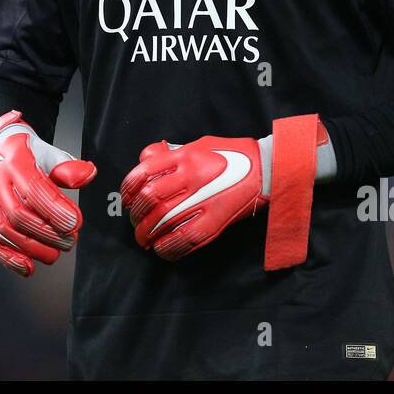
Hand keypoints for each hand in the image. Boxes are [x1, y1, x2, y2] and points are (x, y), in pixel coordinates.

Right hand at [0, 110, 96, 276]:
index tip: (76, 223)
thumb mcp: (53, 154)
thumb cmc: (34, 155)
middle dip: (47, 232)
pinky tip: (28, 268)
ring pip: (5, 230)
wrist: (5, 151)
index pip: (34, 189)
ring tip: (55, 254)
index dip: (55, 209)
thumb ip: (69, 167)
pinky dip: (9, 258)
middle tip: (71, 240)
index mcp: (16, 163)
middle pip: (18, 215)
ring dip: (32, 248)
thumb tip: (87, 175)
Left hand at [120, 135, 266, 261]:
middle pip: (150, 198)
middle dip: (136, 215)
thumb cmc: (231, 155)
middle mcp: (192, 175)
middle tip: (135, 223)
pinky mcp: (217, 220)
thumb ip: (170, 153)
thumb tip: (144, 161)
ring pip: (163, 220)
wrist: (266, 168)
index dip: (129, 190)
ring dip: (148, 234)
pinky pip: (185, 238)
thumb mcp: (198, 145)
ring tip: (144, 240)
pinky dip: (169, 247)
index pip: (144, 172)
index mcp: (185, 155)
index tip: (127, 200)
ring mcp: (204, 199)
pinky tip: (163, 249)